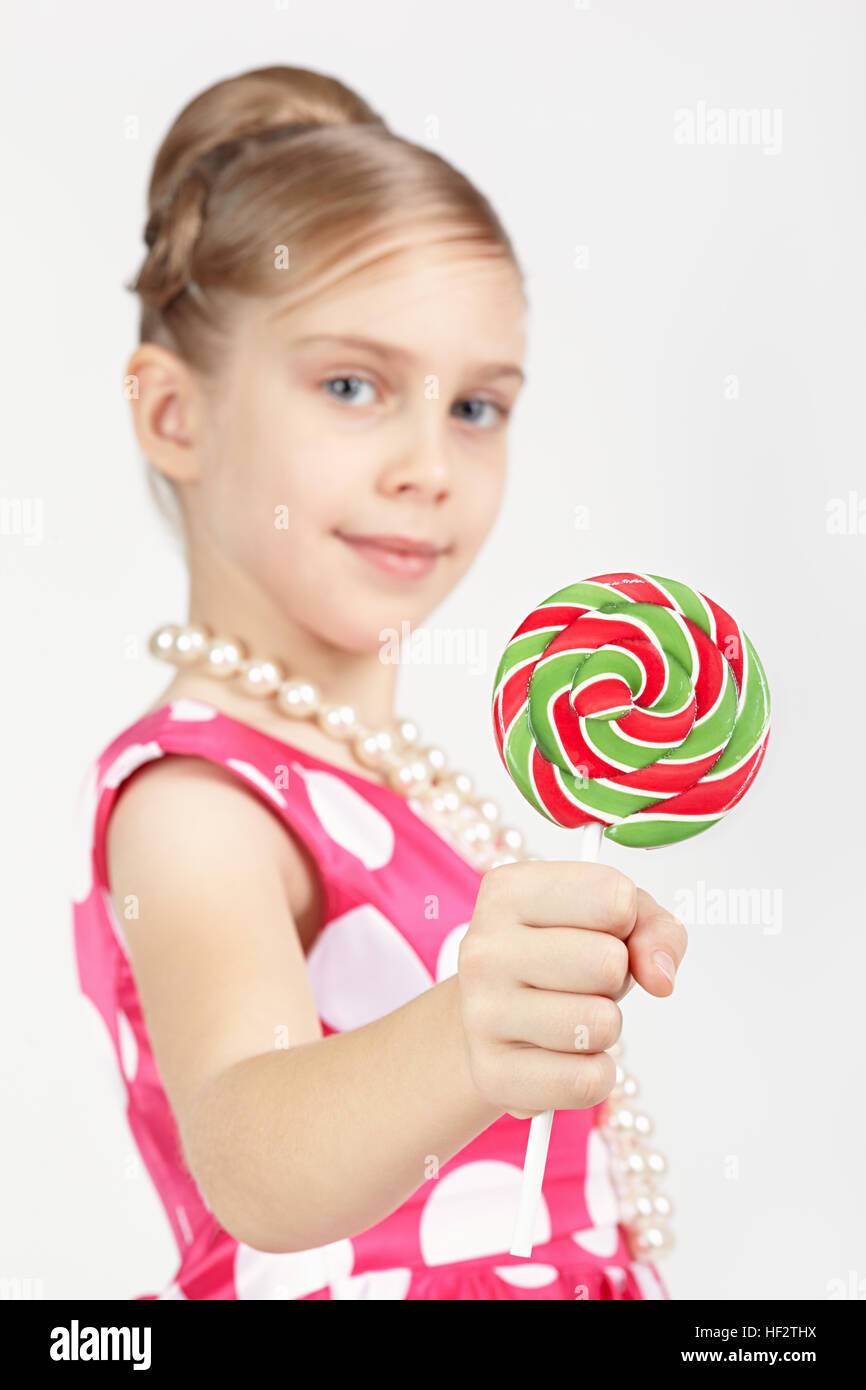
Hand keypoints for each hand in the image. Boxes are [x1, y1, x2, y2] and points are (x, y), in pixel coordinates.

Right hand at [457, 860, 686, 1119]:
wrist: (491, 1018)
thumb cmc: (558, 956)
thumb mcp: (610, 920)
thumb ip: (653, 928)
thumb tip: (660, 978)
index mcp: (507, 891)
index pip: (612, 896)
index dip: (625, 920)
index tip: (599, 930)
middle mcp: (484, 947)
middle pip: (609, 962)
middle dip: (616, 976)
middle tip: (584, 981)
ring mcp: (482, 1013)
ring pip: (601, 1024)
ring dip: (606, 1026)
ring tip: (574, 1016)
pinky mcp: (493, 1074)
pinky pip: (587, 1081)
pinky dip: (596, 1074)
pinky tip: (568, 1057)